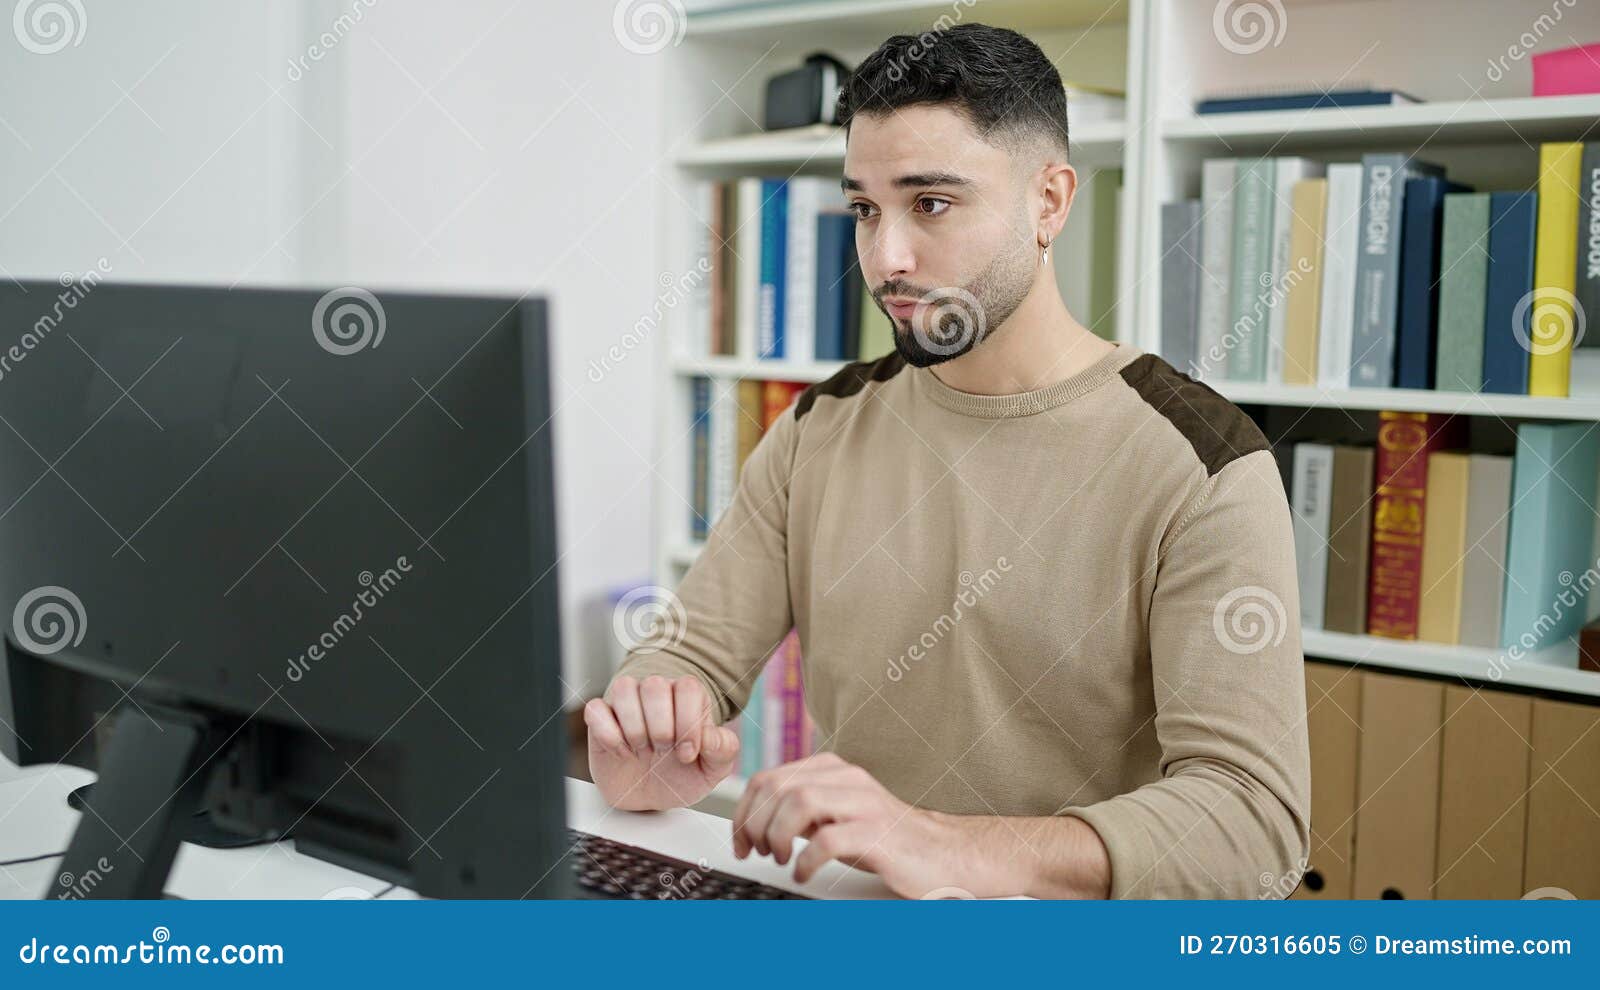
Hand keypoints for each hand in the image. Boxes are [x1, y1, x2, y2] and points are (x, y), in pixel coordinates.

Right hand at [583, 674, 740, 811]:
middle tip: (663, 750)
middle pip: (655, 684)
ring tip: (642, 749)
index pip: (688, 688)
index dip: (688, 723)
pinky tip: (621, 752)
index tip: (687, 754)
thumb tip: (711, 736)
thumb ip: (723, 750)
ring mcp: (625, 703)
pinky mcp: (600, 718)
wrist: (649, 796)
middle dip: (661, 727)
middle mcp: (656, 693)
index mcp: (687, 698)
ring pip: (624, 688)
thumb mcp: (712, 769)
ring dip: (634, 727)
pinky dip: (608, 734)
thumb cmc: (680, 775)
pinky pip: (596, 709)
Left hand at [730, 752, 1010, 897]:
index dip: (744, 811)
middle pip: (778, 787)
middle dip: (755, 824)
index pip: (770, 778)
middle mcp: (847, 779)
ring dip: (777, 835)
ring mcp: (863, 803)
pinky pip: (827, 839)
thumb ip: (800, 810)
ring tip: (779, 859)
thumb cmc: (884, 838)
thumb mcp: (835, 816)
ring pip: (799, 802)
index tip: (740, 840)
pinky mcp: (877, 833)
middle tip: (757, 852)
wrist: (939, 854)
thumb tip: (754, 818)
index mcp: (832, 769)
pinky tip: (803, 872)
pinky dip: (805, 860)